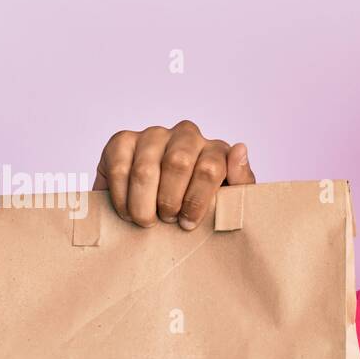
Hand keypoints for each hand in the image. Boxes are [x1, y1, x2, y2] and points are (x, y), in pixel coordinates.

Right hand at [94, 120, 254, 229]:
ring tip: (147, 220)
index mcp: (215, 149)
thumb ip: (240, 180)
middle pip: (178, 164)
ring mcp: (153, 134)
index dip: (196, 200)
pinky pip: (119, 169)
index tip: (188, 223)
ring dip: (144, 203)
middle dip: (170, 201)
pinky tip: (128, 212)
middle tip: (166, 220)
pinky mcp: (123, 140)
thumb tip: (240, 149)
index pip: (210, 168)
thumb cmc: (200, 207)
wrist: (165, 208)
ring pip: (146, 169)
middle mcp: (186, 135)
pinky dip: (122, 197)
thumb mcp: (228, 200)